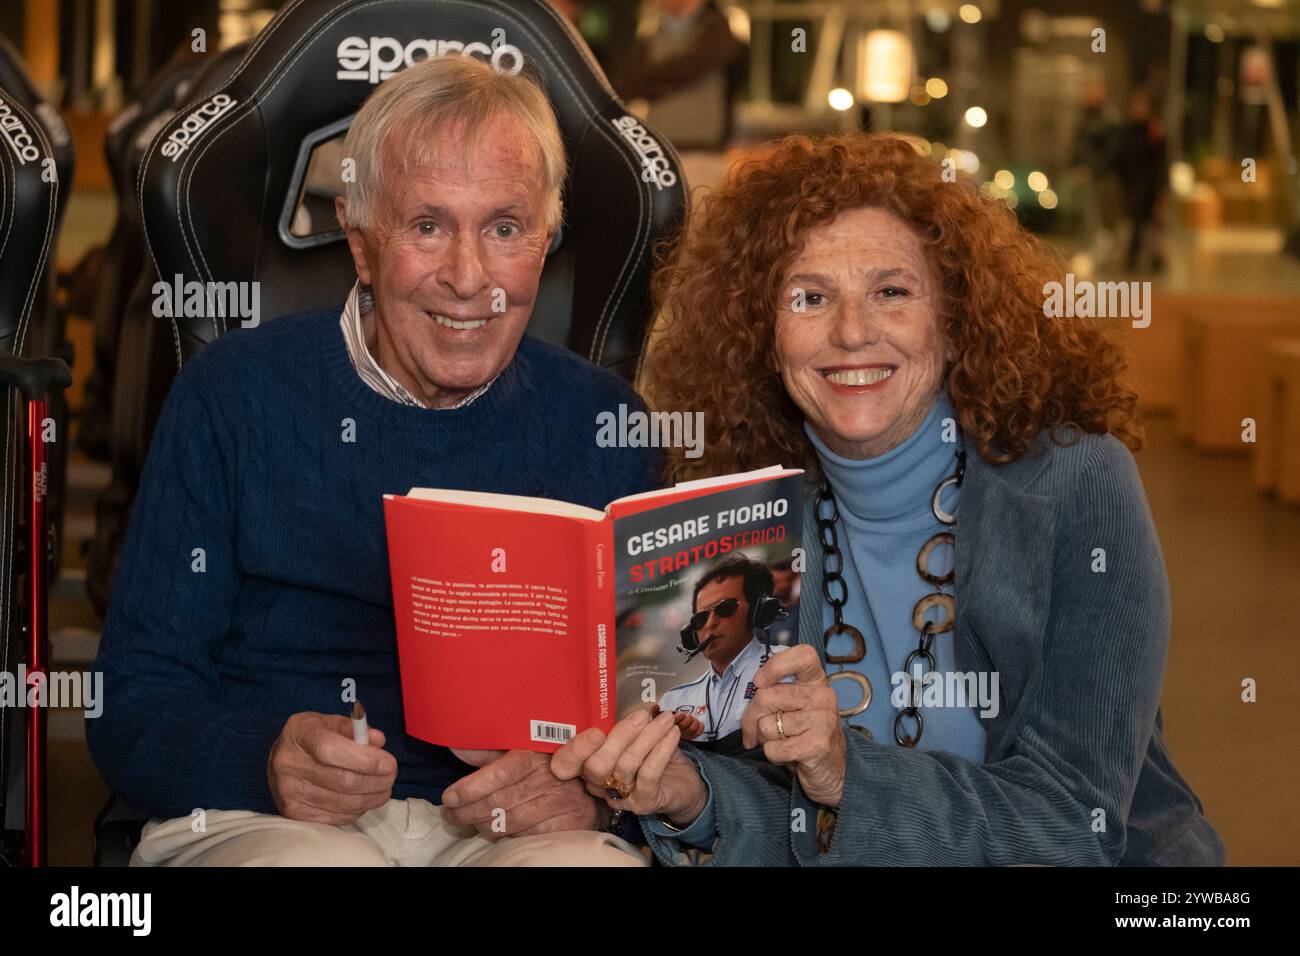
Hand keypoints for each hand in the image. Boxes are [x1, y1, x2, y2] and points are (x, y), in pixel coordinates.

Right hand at [267, 711, 396, 824]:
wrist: (279, 760)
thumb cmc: (311, 738)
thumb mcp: (330, 722)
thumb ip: (355, 729)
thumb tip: (378, 741)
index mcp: (299, 733)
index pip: (332, 750)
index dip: (365, 759)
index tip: (388, 762)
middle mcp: (289, 764)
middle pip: (342, 780)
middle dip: (376, 780)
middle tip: (391, 775)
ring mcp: (290, 792)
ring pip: (343, 803)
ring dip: (372, 797)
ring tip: (384, 788)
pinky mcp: (295, 813)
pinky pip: (336, 816)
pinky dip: (358, 809)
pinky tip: (364, 798)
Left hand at [441, 748, 602, 836]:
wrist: (590, 786)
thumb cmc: (546, 767)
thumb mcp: (520, 752)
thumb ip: (488, 752)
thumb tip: (456, 745)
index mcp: (535, 754)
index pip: (501, 772)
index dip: (472, 787)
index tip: (450, 797)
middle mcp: (550, 777)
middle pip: (500, 800)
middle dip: (468, 811)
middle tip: (451, 814)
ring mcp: (559, 802)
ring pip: (510, 822)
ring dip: (482, 824)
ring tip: (468, 822)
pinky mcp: (566, 824)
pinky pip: (526, 836)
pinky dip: (506, 835)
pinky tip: (496, 829)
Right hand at [551, 709, 707, 824]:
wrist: (682, 786)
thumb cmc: (653, 756)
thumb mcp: (632, 738)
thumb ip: (621, 727)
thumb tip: (628, 704)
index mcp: (587, 766)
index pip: (565, 765)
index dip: (576, 749)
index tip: (597, 730)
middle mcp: (598, 786)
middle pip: (596, 766)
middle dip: (619, 737)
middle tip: (641, 715)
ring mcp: (620, 797)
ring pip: (626, 766)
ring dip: (648, 737)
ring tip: (665, 719)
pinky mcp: (644, 802)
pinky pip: (649, 774)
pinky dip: (662, 750)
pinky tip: (673, 734)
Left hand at [741, 644, 845, 806]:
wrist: (832, 772)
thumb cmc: (805, 735)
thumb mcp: (792, 708)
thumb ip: (773, 697)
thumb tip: (748, 706)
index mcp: (816, 681)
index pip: (803, 655)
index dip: (775, 665)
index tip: (760, 682)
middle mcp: (823, 696)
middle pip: (766, 696)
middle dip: (751, 718)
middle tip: (755, 732)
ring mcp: (823, 720)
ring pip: (766, 725)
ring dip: (765, 739)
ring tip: (782, 742)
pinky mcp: (818, 745)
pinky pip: (774, 748)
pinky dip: (773, 755)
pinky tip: (788, 755)